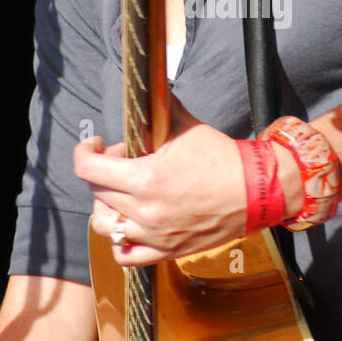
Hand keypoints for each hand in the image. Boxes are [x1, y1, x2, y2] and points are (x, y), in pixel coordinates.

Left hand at [74, 99, 249, 265]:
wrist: (256, 191)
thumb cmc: (223, 158)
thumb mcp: (187, 126)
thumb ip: (159, 107)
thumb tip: (146, 85)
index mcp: (146, 178)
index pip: (88, 169)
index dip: (84, 152)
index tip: (95, 145)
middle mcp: (146, 210)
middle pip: (97, 193)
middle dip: (105, 172)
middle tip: (125, 161)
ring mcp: (155, 234)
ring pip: (104, 225)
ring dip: (106, 206)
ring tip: (121, 194)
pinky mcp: (167, 250)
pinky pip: (126, 255)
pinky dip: (120, 241)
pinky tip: (128, 225)